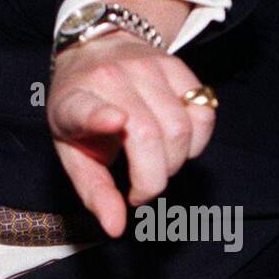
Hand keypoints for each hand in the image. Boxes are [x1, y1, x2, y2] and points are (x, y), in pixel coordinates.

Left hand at [47, 32, 216, 237]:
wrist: (97, 50)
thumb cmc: (84, 113)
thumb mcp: (74, 152)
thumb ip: (94, 191)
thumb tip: (116, 227)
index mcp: (75, 101)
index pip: (86, 108)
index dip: (100, 117)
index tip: (117, 121)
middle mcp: (111, 78)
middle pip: (149, 136)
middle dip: (153, 179)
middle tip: (141, 188)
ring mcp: (148, 67)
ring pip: (181, 128)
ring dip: (175, 163)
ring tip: (157, 166)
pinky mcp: (177, 66)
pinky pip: (204, 112)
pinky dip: (198, 141)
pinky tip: (179, 146)